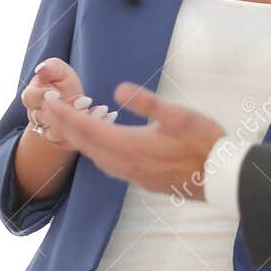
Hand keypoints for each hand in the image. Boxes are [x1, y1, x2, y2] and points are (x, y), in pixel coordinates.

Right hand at [20, 57, 114, 151]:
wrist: (70, 99)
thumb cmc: (61, 80)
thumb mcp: (57, 68)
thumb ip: (50, 67)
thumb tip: (41, 69)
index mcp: (31, 97)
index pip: (31, 99)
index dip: (44, 96)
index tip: (59, 93)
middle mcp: (36, 117)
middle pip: (46, 119)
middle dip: (67, 110)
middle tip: (86, 100)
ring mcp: (48, 131)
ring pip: (59, 134)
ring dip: (81, 123)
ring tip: (101, 110)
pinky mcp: (63, 142)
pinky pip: (75, 142)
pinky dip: (94, 130)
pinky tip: (109, 117)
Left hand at [37, 81, 222, 199]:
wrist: (222, 178)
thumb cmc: (205, 143)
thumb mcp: (179, 115)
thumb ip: (147, 102)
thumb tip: (118, 89)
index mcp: (130, 145)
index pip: (87, 128)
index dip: (65, 114)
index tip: (49, 101)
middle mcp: (125, 164)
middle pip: (84, 144)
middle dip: (64, 126)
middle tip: (48, 110)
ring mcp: (133, 175)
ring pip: (95, 157)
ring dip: (78, 140)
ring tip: (67, 125)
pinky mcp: (141, 181)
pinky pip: (107, 166)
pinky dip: (94, 151)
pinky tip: (98, 146)